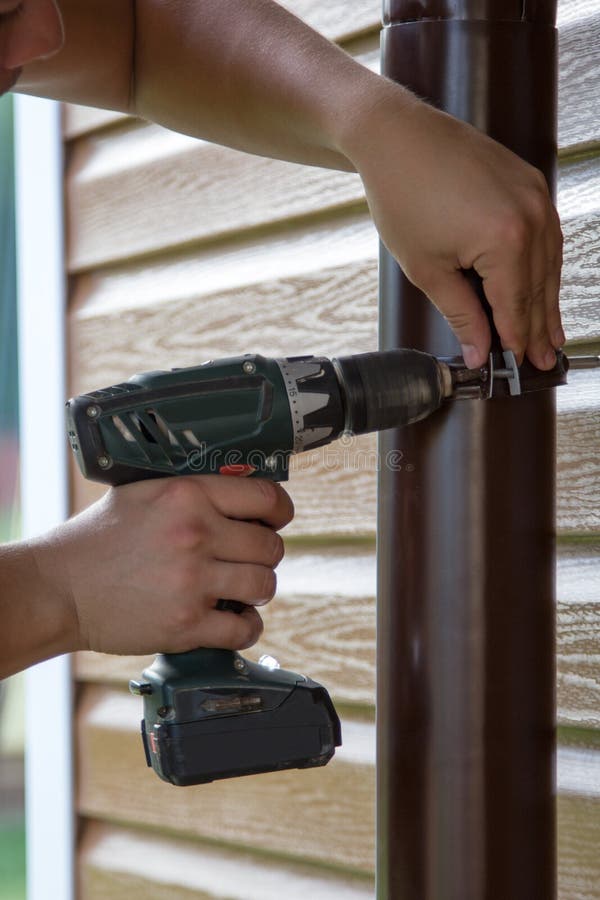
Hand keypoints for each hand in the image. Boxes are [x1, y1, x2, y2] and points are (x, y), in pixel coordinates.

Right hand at [33, 476, 293, 655]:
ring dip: (258, 590)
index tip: (277, 520)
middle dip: (266, 554)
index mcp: (188, 495)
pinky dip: (246, 627)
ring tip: (239, 589)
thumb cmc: (99, 539)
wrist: (59, 588)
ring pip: (265, 586)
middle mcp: (196, 534)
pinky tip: (235, 620)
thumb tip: (240, 495)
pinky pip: (244, 629)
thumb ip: (193, 491)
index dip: (280, 511)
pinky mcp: (186, 624)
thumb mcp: (144, 492)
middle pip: (271, 547)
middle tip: (248, 559)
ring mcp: (192, 582)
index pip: (266, 498)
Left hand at [344, 86, 563, 369]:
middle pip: (538, 289)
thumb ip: (461, 314)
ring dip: (548, 303)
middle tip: (544, 363)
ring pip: (549, 264)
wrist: (397, 136)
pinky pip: (546, 237)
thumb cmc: (403, 197)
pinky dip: (545, 267)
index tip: (517, 368)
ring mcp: (536, 197)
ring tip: (551, 336)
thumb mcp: (427, 269)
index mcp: (505, 242)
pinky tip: (544, 288)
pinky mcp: (531, 182)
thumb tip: (480, 350)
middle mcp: (531, 218)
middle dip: (538, 329)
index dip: (515, 341)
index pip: (515, 308)